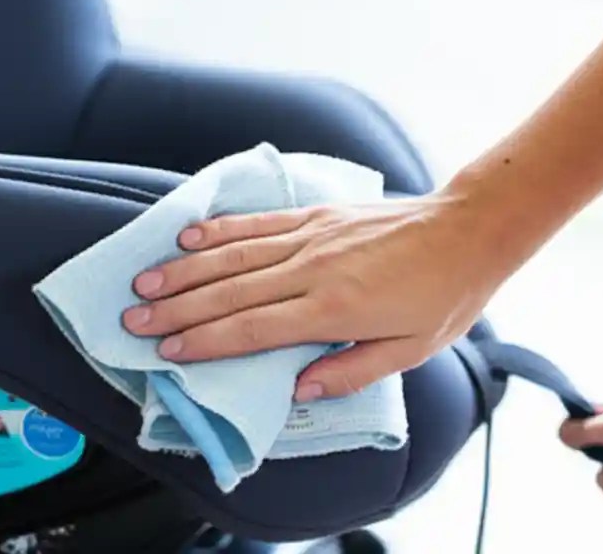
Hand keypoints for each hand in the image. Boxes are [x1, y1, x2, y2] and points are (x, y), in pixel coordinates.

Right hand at [122, 184, 527, 401]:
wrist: (468, 229)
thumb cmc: (443, 296)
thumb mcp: (411, 351)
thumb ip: (352, 371)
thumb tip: (299, 388)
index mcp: (334, 310)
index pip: (254, 328)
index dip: (206, 341)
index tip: (168, 350)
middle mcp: (313, 270)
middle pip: (231, 292)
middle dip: (178, 309)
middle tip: (134, 320)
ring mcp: (311, 237)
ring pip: (234, 255)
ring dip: (185, 270)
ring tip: (145, 282)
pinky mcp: (315, 215)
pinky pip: (257, 223)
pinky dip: (219, 230)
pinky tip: (188, 238)